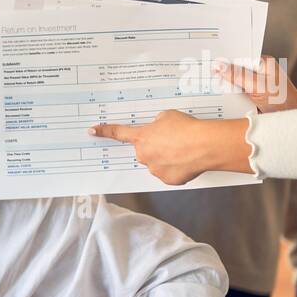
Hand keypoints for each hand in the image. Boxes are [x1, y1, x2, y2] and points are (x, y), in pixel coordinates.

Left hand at [90, 110, 250, 184]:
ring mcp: (154, 169)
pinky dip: (177, 168)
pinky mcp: (167, 180)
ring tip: (184, 150)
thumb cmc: (187, 128)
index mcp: (141, 137)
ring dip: (167, 158)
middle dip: (156, 147)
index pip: (119, 133)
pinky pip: (169, 173)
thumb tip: (159, 130)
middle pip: (145, 151)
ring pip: (157, 163)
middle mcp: (143, 155)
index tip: (92, 131)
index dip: (105, 131)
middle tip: (173, 141)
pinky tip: (187, 161)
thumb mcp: (168, 116)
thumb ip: (158, 124)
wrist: (204, 145)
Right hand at [216, 55, 296, 112]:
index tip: (210, 62)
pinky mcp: (253, 95)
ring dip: (225, 85)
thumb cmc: (282, 101)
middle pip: (236, 68)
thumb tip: (220, 66)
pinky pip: (237, 91)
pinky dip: (230, 95)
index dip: (225, 59)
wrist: (291, 119)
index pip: (240, 56)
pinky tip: (221, 97)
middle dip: (223, 72)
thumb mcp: (258, 86)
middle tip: (208, 75)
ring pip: (235, 80)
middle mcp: (260, 71)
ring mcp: (256, 83)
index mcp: (263, 62)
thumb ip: (238, 75)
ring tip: (212, 86)